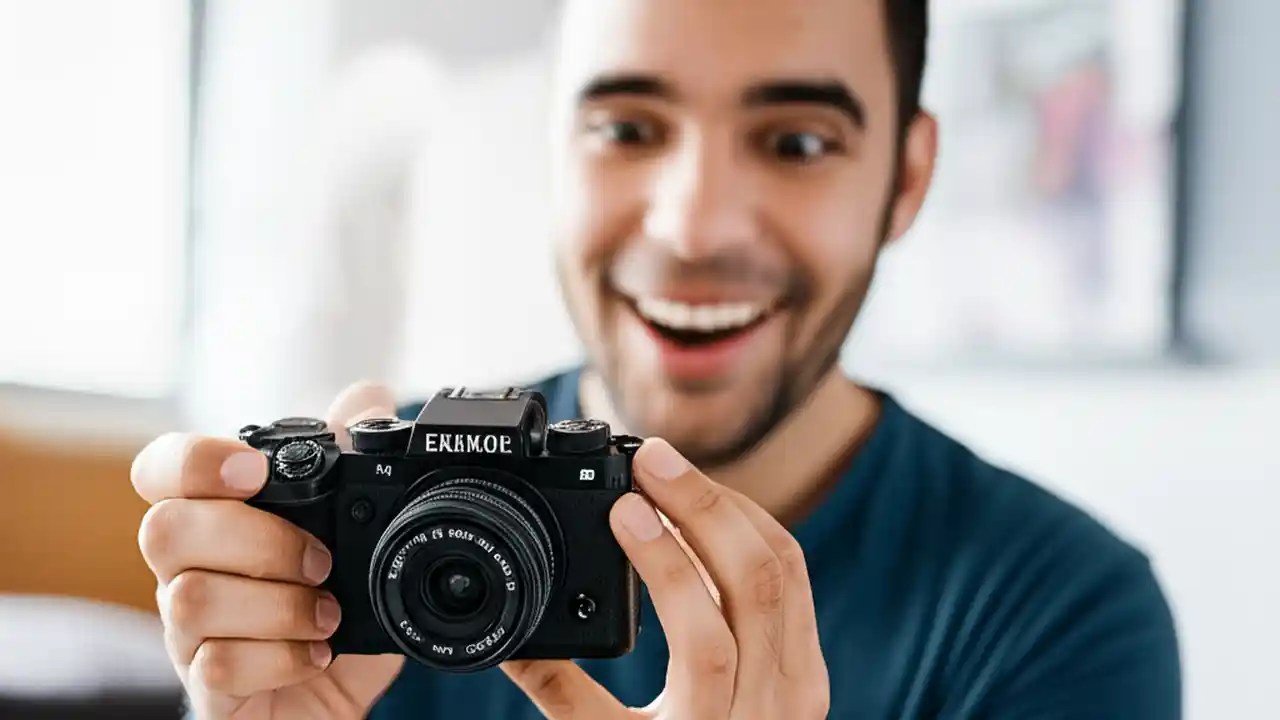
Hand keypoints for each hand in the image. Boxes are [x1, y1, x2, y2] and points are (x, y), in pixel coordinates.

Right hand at [132, 382, 405, 718]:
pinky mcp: (207, 688)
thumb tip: (366, 396)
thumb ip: (356, 463)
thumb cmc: (333, 610)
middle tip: (322, 559)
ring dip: (278, 605)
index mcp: (218, 518)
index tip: (252, 471)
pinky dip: (279, 659)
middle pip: (163, 529)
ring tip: (328, 614)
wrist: (337, 698)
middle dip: (255, 538)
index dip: (191, 461)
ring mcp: (189, 632)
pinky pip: (215, 666)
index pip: (160, 470)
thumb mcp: (361, 535)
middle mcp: (188, 570)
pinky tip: (314, 654)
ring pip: (188, 599)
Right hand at [502, 438, 830, 718]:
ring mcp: (800, 684)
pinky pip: (793, 580)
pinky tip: (711, 508)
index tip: (623, 507)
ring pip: (783, 569)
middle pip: (756, 583)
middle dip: (703, 505)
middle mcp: (772, 706)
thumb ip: (561, 695)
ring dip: (728, 508)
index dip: (665, 564)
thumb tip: (510, 638)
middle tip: (651, 458)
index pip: (704, 637)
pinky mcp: (809, 666)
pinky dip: (753, 531)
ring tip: (673, 472)